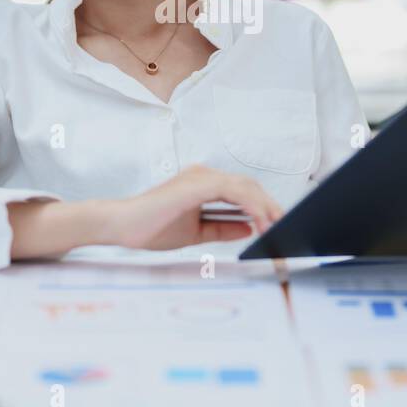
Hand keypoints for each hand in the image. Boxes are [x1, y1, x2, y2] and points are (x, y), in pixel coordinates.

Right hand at [101, 164, 283, 249]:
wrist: (122, 226)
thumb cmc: (152, 227)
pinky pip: (231, 191)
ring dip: (264, 206)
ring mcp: (199, 177)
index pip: (241, 190)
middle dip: (269, 206)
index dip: (262, 206)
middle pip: (248, 185)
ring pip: (244, 186)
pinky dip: (249, 205)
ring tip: (275, 226)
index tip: (275, 224)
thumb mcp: (196, 232)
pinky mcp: (195, 184)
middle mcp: (203, 175)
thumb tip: (249, 227)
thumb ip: (222, 227)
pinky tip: (258, 221)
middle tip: (283, 226)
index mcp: (202, 184)